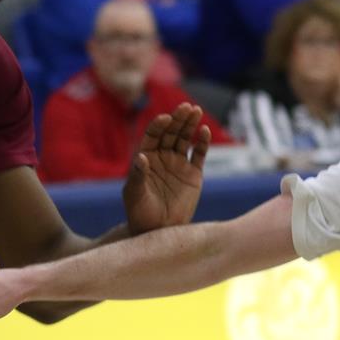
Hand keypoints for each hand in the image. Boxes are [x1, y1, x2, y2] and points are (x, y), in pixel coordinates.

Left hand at [122, 102, 210, 234]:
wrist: (160, 232)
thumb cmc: (141, 214)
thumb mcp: (135, 195)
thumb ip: (138, 175)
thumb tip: (141, 157)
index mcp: (146, 158)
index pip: (152, 135)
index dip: (158, 125)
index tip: (165, 118)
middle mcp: (162, 157)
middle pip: (171, 132)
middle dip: (178, 119)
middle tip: (187, 107)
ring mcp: (178, 164)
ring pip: (185, 139)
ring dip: (191, 125)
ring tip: (197, 111)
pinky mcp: (193, 174)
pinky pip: (199, 154)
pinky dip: (202, 143)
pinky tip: (205, 132)